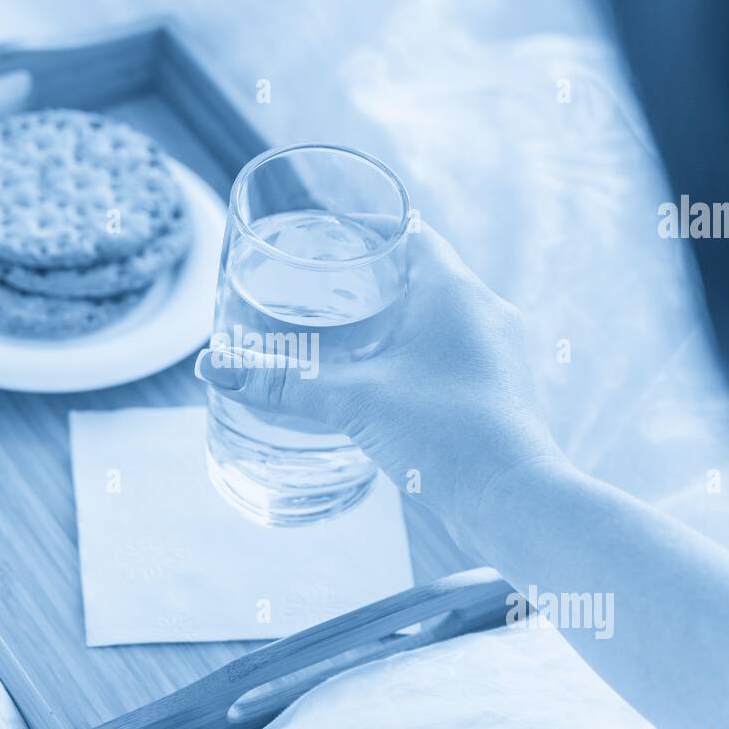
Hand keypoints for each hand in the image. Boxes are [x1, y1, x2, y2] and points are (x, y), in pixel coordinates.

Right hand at [194, 224, 566, 539]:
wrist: (514, 501)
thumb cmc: (448, 437)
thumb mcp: (353, 401)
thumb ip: (281, 381)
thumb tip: (214, 366)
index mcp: (454, 290)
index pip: (409, 231)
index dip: (367, 227)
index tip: (327, 236)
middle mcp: (483, 310)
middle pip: (420, 271)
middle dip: (371, 276)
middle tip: (320, 284)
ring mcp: (495, 350)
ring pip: (438, 314)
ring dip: (394, 315)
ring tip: (343, 330)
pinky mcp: (496, 387)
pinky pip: (450, 349)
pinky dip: (414, 350)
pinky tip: (382, 378)